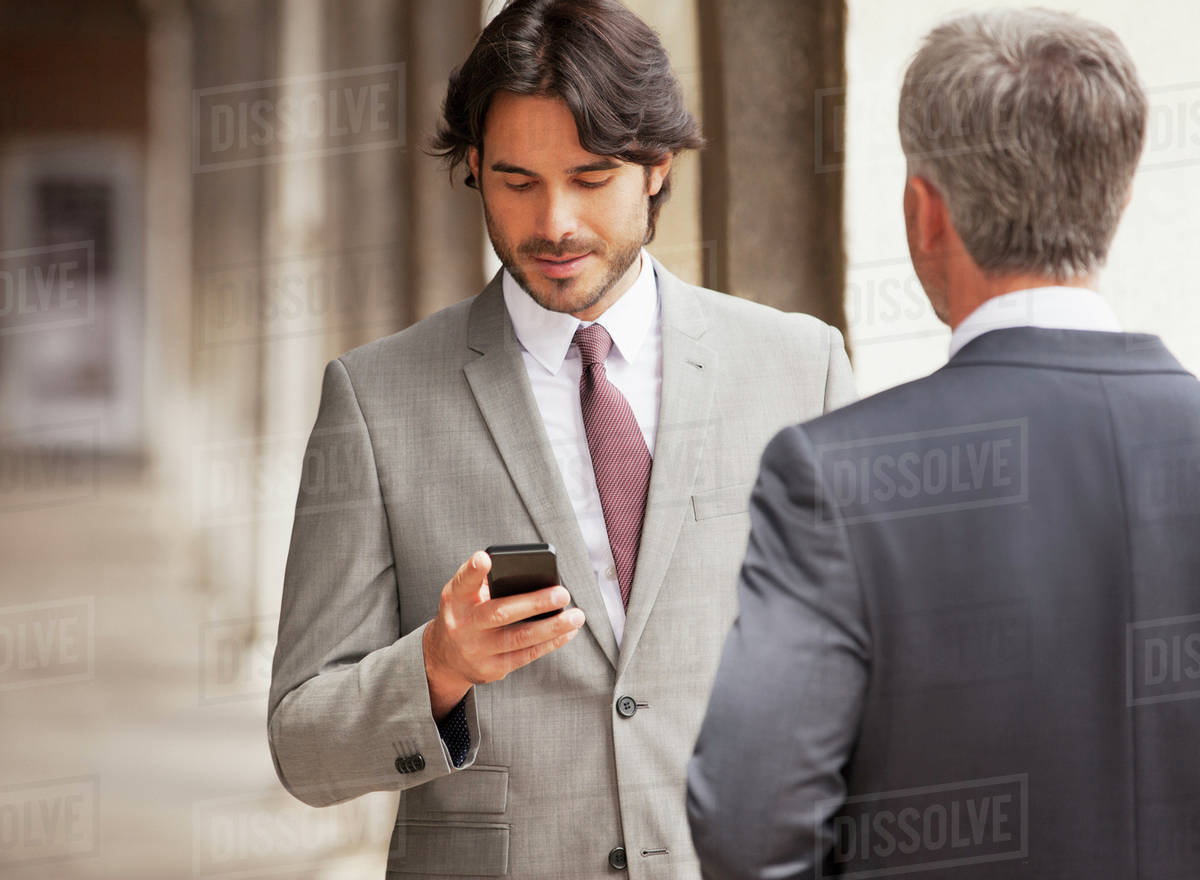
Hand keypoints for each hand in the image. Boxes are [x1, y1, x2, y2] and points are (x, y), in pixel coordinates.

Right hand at [422, 550, 584, 718]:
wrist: (445, 657)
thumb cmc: (465, 613)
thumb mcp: (463, 594)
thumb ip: (486, 581)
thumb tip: (530, 572)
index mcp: (455, 600)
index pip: (463, 582)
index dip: (473, 571)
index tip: (485, 558)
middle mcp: (462, 626)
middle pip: (499, 613)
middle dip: (534, 603)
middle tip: (562, 593)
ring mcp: (477, 650)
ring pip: (519, 638)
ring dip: (552, 627)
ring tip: (577, 616)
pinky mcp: (491, 669)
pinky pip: (526, 655)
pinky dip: (551, 642)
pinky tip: (568, 631)